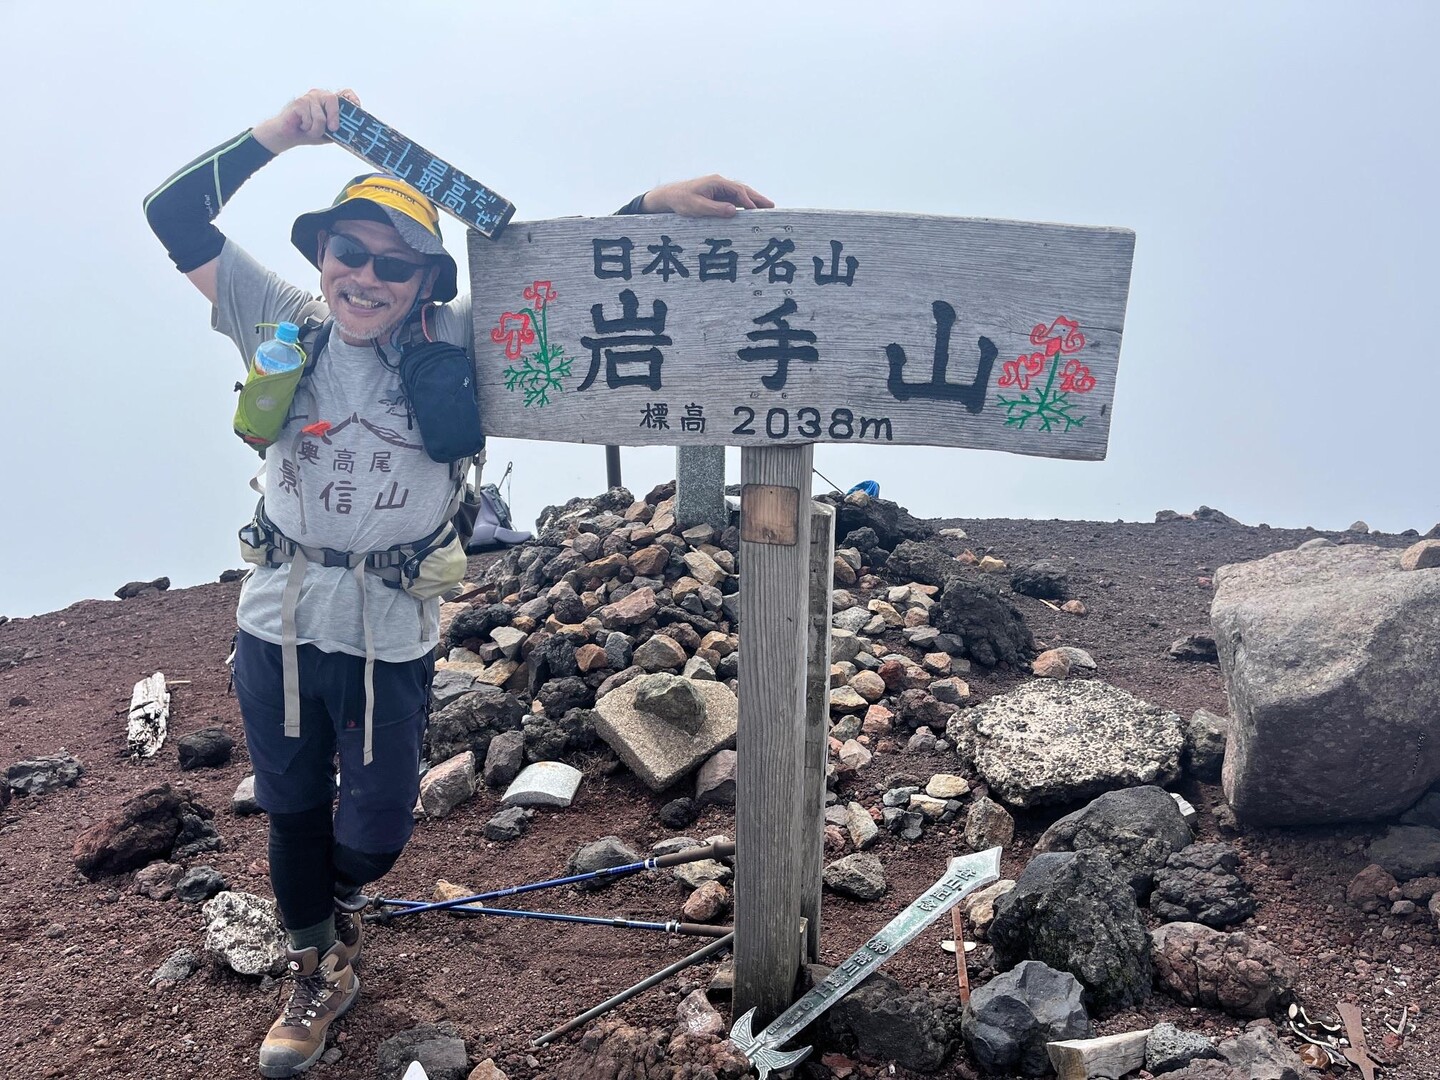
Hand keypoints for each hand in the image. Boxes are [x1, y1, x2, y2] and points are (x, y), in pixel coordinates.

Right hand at [252, 88, 359, 153]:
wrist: (287, 136)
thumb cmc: (308, 132)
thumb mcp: (328, 133)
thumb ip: (339, 129)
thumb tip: (352, 131)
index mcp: (328, 101)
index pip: (345, 93)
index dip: (352, 98)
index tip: (357, 107)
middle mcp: (319, 95)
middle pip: (333, 99)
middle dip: (334, 117)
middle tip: (332, 129)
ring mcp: (308, 98)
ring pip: (321, 117)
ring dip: (316, 130)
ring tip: (309, 129)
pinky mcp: (299, 103)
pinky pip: (311, 120)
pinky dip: (308, 129)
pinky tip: (301, 126)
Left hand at [642, 175, 773, 216]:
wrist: (669, 196)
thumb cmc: (681, 200)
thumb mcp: (697, 206)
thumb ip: (715, 209)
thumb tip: (734, 210)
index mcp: (717, 182)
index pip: (738, 190)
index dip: (749, 201)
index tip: (757, 211)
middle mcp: (720, 183)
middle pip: (743, 189)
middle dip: (757, 198)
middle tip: (772, 206)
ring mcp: (720, 189)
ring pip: (741, 193)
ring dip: (753, 200)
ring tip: (767, 208)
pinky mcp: (718, 195)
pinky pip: (735, 199)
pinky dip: (745, 203)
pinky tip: (752, 210)